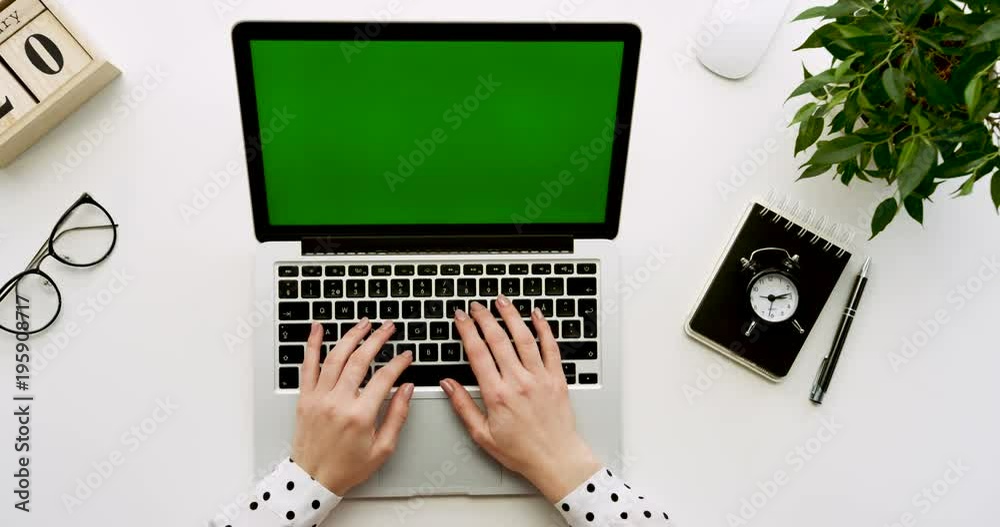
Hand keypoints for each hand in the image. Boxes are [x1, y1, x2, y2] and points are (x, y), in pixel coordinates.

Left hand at [292, 319, 414, 494]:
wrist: (312, 480)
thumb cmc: (347, 467)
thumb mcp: (382, 449)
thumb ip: (397, 415)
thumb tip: (407, 389)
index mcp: (360, 416)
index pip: (384, 378)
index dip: (398, 363)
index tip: (406, 355)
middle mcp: (338, 402)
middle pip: (360, 360)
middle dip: (377, 339)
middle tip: (388, 328)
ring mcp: (319, 398)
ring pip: (336, 357)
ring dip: (351, 336)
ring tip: (364, 324)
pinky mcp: (305, 398)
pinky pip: (308, 366)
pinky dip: (313, 344)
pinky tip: (318, 328)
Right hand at [441, 297, 600, 501]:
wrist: (556, 459)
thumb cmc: (521, 451)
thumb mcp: (482, 434)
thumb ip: (463, 406)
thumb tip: (448, 384)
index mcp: (497, 395)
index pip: (478, 353)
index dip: (467, 330)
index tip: (461, 317)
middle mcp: (519, 382)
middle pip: (498, 339)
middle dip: (484, 317)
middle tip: (476, 306)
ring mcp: (540, 378)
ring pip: (523, 337)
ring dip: (511, 315)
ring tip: (501, 301)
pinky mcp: (557, 378)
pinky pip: (551, 347)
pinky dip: (543, 328)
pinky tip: (536, 315)